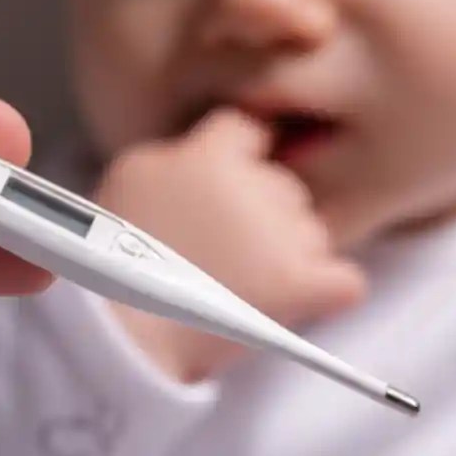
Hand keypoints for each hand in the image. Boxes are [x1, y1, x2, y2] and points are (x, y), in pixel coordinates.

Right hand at [93, 108, 364, 382]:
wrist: (118, 326)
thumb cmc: (111, 252)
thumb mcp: (131, 173)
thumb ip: (178, 152)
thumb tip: (207, 154)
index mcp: (211, 156)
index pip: (248, 130)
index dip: (241, 155)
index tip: (227, 182)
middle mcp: (255, 186)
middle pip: (284, 185)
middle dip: (263, 211)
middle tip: (223, 247)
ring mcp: (282, 237)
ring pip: (312, 231)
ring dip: (289, 252)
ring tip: (242, 281)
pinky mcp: (298, 286)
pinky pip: (344, 280)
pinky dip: (329, 287)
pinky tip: (307, 295)